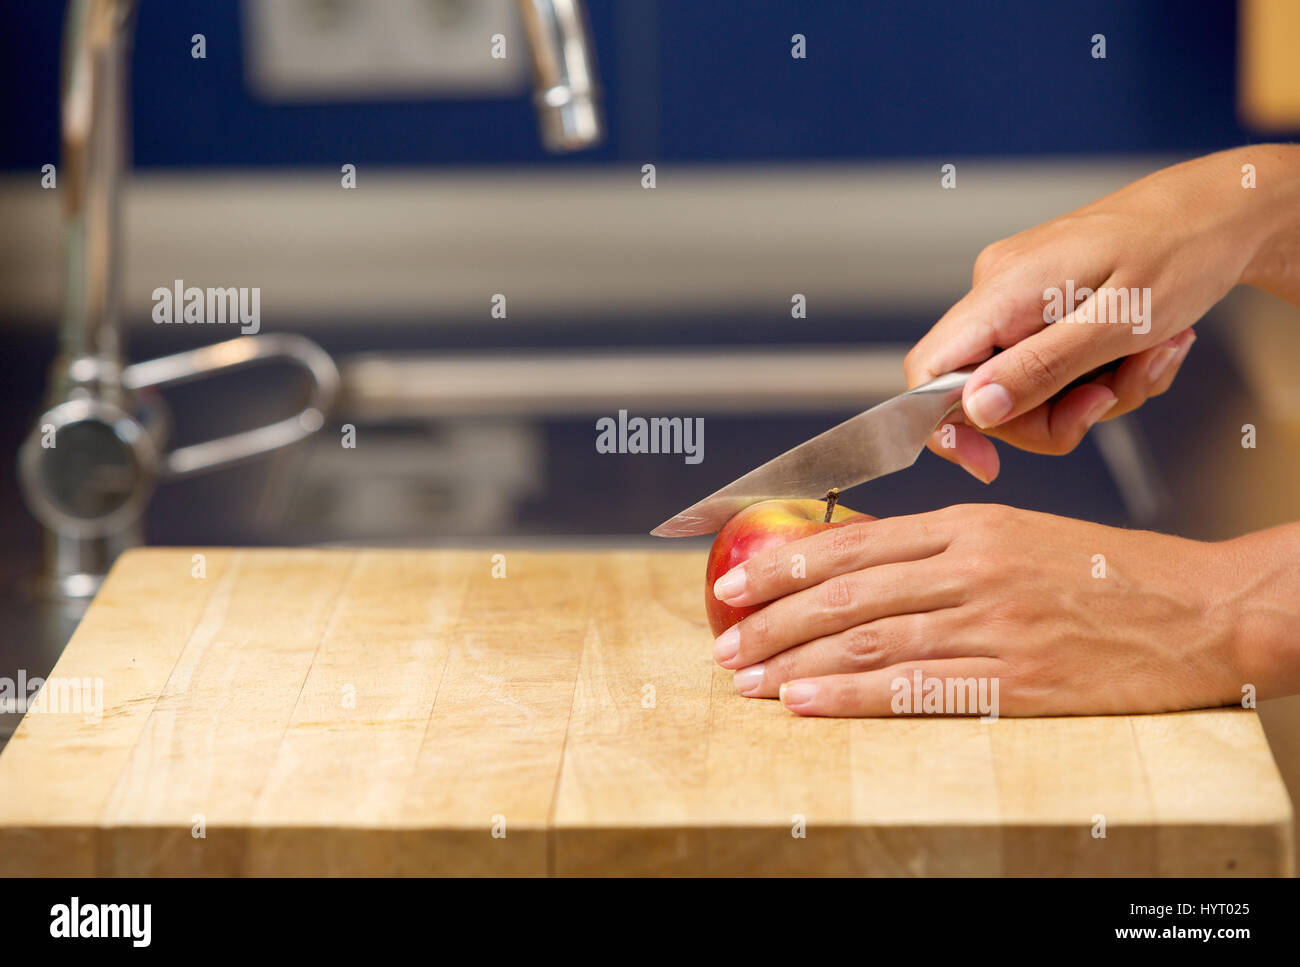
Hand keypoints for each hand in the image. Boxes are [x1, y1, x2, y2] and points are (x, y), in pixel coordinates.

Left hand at [709, 505, 1251, 716]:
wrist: (1201, 609)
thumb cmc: (1109, 573)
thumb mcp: (1018, 537)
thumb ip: (941, 548)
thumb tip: (861, 557)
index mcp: (969, 525)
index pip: (854, 541)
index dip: (785, 563)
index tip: (734, 583)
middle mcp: (970, 568)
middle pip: (847, 592)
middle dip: (772, 617)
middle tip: (722, 639)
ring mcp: (992, 623)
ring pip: (868, 637)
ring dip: (793, 659)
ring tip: (743, 676)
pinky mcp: (1015, 679)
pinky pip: (914, 688)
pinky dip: (849, 694)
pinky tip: (804, 701)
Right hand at [905, 145, 1299, 483]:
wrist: (1221, 209)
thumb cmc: (1183, 250)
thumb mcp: (1119, 322)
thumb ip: (1042, 368)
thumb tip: (975, 409)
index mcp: (1002, 291)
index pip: (928, 371)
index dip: (947, 427)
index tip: (991, 463)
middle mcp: (997, 292)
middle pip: (987, 394)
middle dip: (1055, 413)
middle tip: (1114, 396)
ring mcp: (1018, 298)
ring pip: (1029, 387)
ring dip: (1093, 393)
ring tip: (1150, 355)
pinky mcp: (1041, 305)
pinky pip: (1052, 365)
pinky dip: (1100, 372)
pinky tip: (1144, 345)